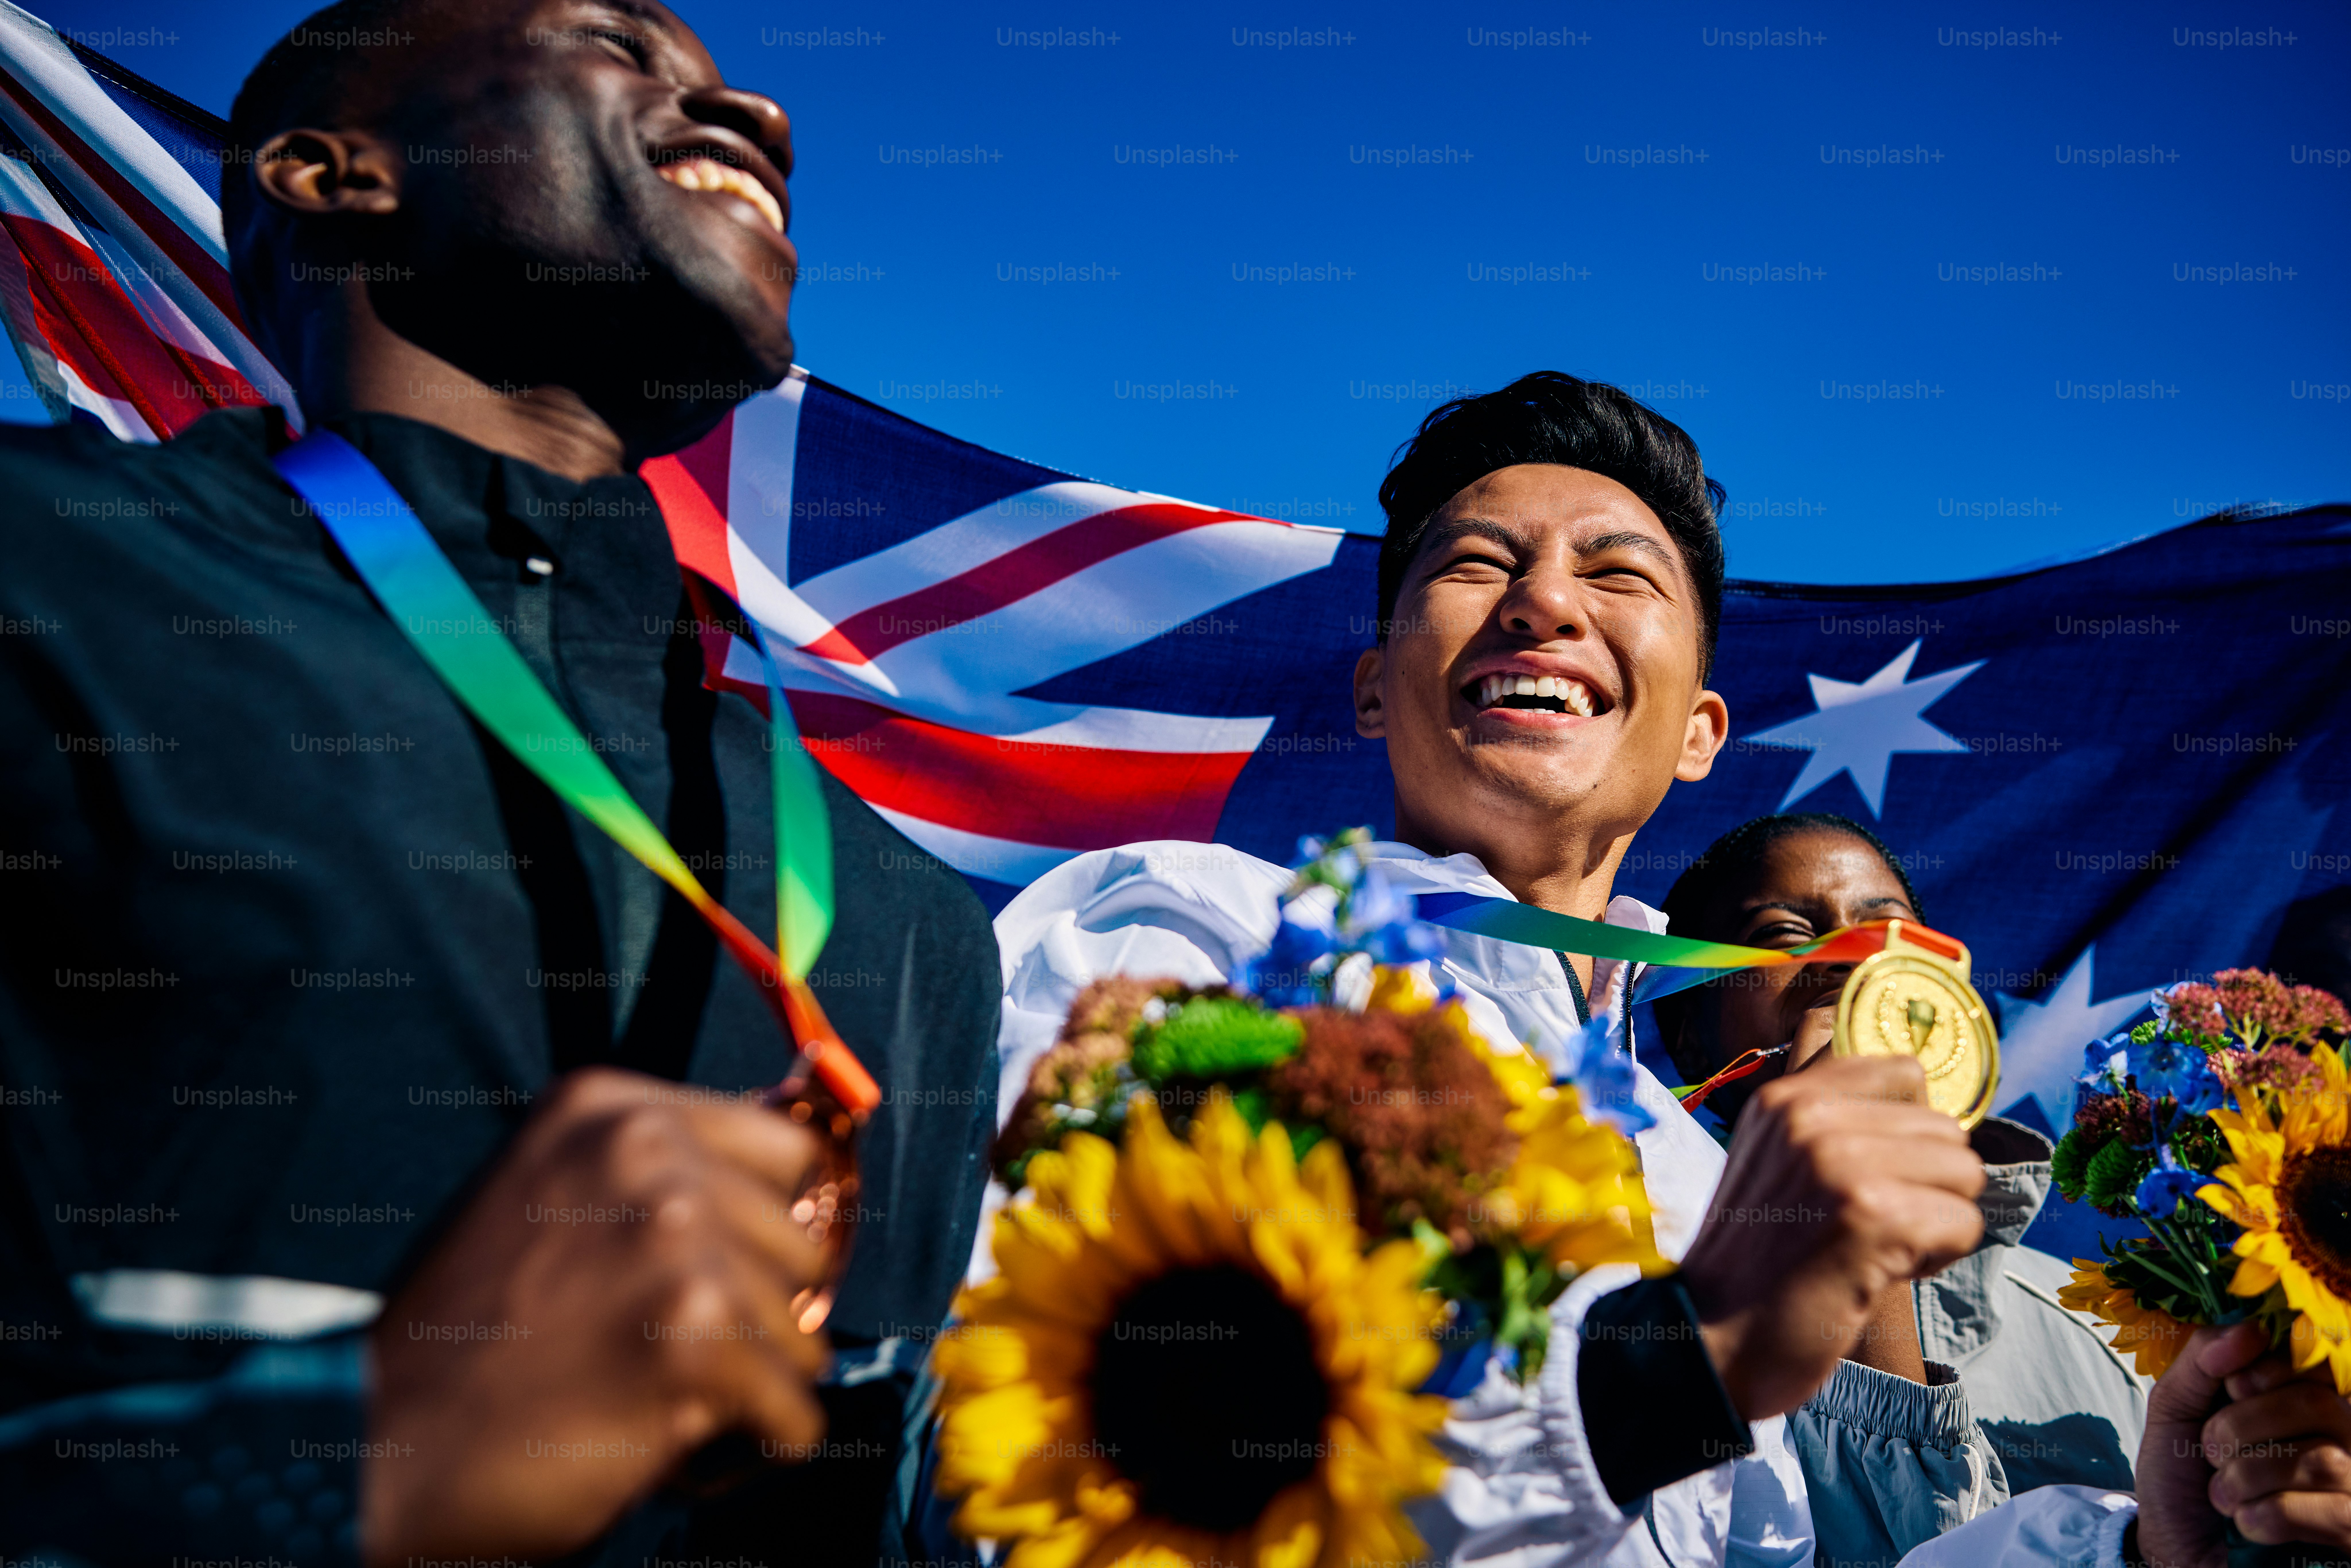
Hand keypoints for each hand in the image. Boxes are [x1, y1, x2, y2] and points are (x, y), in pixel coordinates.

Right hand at [362, 1068, 833, 1564]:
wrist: (377, 1436)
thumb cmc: (457, 1333)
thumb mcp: (543, 1197)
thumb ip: (646, 1184)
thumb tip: (764, 1206)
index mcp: (612, 1112)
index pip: (782, 1148)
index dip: (773, 1220)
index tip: (752, 1264)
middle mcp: (651, 1159)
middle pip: (798, 1243)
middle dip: (766, 1309)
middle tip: (702, 1351)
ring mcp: (676, 1247)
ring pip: (802, 1331)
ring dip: (761, 1378)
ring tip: (688, 1400)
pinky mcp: (694, 1342)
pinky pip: (793, 1407)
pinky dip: (768, 1437)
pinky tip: (710, 1444)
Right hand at [1678, 1055, 1982, 1418]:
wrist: (1710, 1338)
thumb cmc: (1756, 1261)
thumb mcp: (1779, 1161)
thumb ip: (1838, 1125)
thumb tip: (1932, 1110)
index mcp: (1785, 1098)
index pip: (1904, 1073)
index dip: (1909, 1134)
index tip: (1872, 1178)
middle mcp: (1810, 1117)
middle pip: (1945, 1131)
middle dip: (1926, 1186)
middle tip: (1867, 1226)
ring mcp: (1840, 1163)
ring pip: (1964, 1174)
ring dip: (1935, 1221)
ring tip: (1873, 1247)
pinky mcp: (1872, 1216)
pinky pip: (1963, 1223)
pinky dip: (1936, 1258)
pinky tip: (1879, 1273)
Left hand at [2136, 1321, 2350, 1566]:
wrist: (2177, 1551)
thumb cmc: (2181, 1478)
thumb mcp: (2174, 1409)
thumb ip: (2201, 1360)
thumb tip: (2248, 1330)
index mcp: (2298, 1399)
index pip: (2309, 1360)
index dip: (2262, 1369)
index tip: (2229, 1390)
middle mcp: (2338, 1437)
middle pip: (2315, 1404)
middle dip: (2242, 1426)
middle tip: (2211, 1453)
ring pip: (2320, 1459)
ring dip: (2247, 1477)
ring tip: (2221, 1496)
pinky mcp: (2350, 1529)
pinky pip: (2329, 1511)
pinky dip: (2267, 1516)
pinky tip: (2246, 1524)